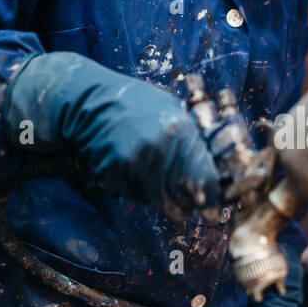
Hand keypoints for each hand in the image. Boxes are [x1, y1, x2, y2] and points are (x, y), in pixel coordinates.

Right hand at [3, 52, 220, 219]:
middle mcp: (159, 148)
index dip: (214, 197)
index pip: (207, 180)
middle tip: (188, 199)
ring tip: (157, 178)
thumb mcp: (172, 109)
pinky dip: (137, 189)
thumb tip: (220, 166)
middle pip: (185, 198)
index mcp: (181, 131)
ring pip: (160, 201)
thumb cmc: (135, 104)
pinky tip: (132, 170)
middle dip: (188, 202)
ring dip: (162, 197)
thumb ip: (195, 136)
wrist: (88, 101)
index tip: (214, 205)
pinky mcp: (113, 174)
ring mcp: (134, 163)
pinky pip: (135, 194)